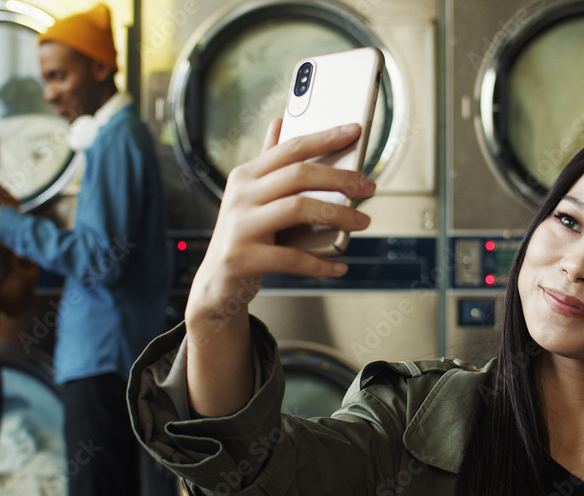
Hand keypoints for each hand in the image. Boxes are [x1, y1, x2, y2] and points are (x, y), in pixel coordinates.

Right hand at [186, 120, 374, 330]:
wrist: (214, 284)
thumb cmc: (243, 237)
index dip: (324, 137)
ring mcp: (239, 226)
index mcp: (245, 176)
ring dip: (338, 215)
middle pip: (298, 175)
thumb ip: (267, 162)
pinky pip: (291, 258)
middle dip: (340, 178)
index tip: (355, 131)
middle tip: (368, 187)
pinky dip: (320, 263)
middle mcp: (240, 196)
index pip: (290, 149)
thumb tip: (280, 122)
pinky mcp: (241, 258)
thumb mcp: (251, 196)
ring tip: (361, 222)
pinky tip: (339, 266)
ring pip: (297, 209)